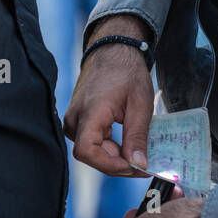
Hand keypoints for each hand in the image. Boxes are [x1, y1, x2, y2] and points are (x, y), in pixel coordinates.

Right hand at [63, 16, 153, 176]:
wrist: (112, 50)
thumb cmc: (127, 71)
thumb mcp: (140, 104)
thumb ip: (137, 136)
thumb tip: (138, 165)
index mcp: (90, 112)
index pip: (86, 151)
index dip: (109, 165)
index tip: (133, 167)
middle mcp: (75, 117)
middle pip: (90, 154)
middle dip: (117, 163)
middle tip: (143, 165)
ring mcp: (74, 118)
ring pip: (90, 150)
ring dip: (113, 156)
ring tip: (137, 152)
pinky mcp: (78, 119)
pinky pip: (90, 141)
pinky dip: (108, 147)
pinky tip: (126, 143)